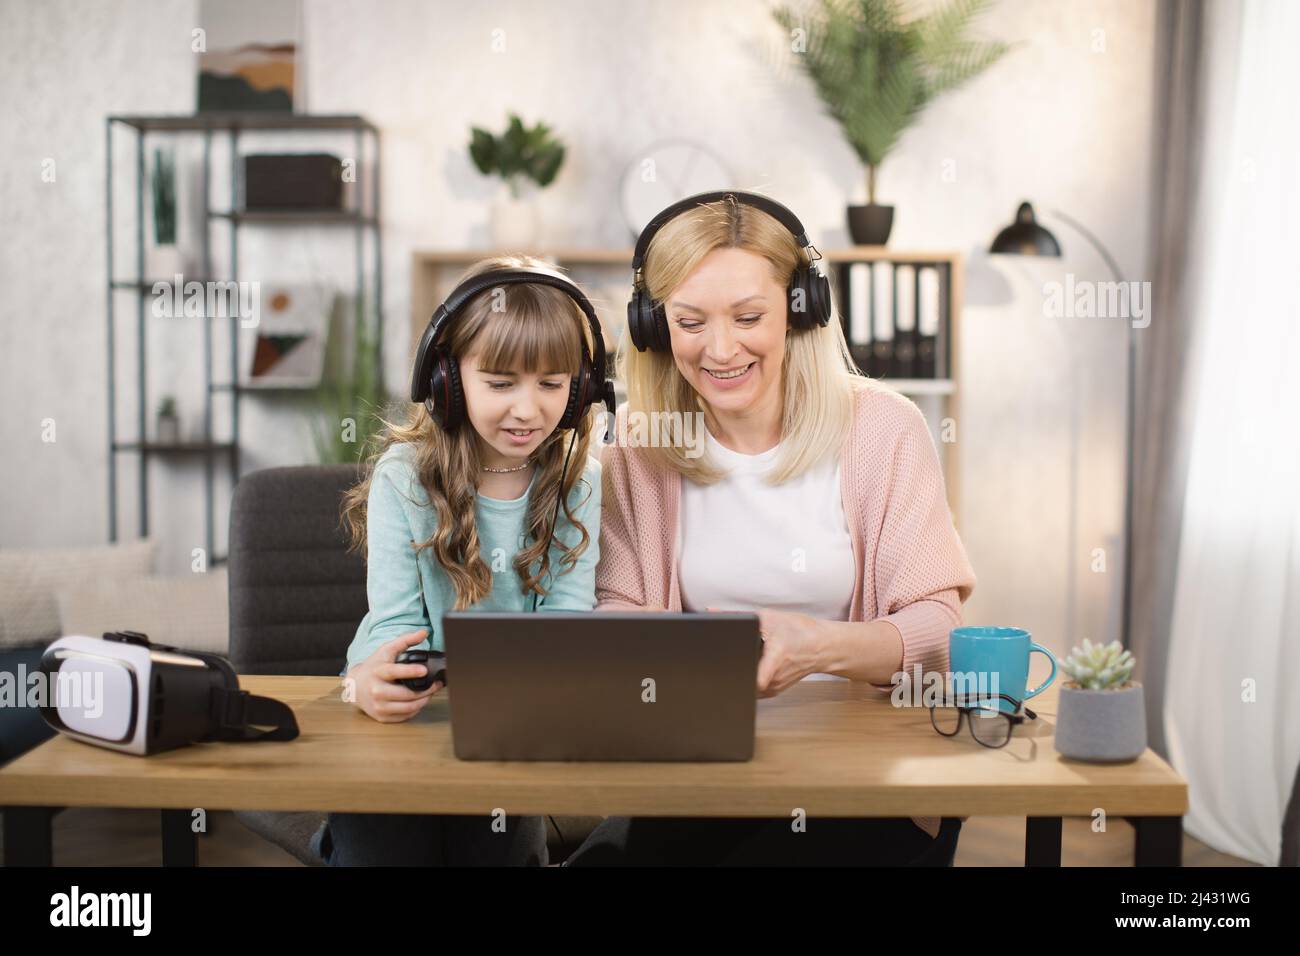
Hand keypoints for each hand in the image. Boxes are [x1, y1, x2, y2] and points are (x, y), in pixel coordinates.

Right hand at [348, 629, 443, 722]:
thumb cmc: (374, 667)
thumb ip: (405, 640)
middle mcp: (376, 690)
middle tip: (436, 684)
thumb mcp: (387, 650)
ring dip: (424, 700)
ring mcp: (378, 705)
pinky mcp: (382, 717)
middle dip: (426, 689)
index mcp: (378, 672)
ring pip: (408, 707)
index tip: (424, 670)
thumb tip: (424, 633)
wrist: (356, 686)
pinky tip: (419, 701)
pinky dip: (415, 708)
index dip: (410, 671)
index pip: (394, 672)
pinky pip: (405, 716)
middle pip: (406, 694)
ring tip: (430, 692)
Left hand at [707, 606, 824, 697]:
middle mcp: (776, 677)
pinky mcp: (773, 692)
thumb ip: (739, 616)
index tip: (729, 672)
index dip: (741, 675)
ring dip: (741, 672)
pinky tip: (753, 665)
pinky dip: (749, 677)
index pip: (758, 677)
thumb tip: (713, 612)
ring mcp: (774, 687)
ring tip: (747, 658)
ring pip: (748, 685)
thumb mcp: (770, 617)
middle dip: (734, 667)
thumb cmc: (800, 631)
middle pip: (745, 678)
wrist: (821, 647)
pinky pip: (754, 688)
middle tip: (731, 655)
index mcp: (777, 656)